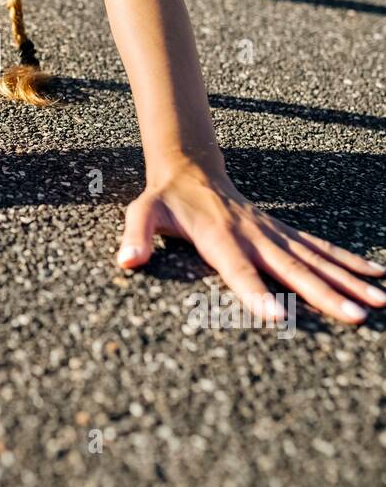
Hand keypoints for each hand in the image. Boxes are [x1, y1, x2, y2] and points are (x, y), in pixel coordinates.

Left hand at [117, 161, 385, 324]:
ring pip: (316, 259)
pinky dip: (349, 261)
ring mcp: (273, 234)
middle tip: (357, 315)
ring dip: (348, 280)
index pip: (239, 270)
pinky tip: (376, 275)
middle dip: (326, 294)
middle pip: (293, 269)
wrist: (191, 168)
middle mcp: (254, 236)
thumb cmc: (165, 200)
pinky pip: (321, 248)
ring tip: (379, 301)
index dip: (255, 293)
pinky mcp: (284, 234)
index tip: (275, 317)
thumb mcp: (141, 213)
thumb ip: (134, 236)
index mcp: (220, 238)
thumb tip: (126, 261)